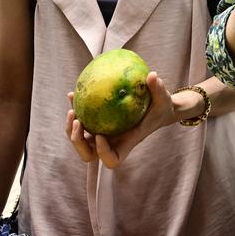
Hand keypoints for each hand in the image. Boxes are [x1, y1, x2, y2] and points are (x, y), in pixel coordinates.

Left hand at [64, 71, 182, 168]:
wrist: (156, 109)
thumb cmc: (161, 107)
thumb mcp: (163, 99)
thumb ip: (158, 89)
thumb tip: (153, 75)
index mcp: (127, 142)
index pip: (112, 160)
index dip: (103, 153)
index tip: (100, 136)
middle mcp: (112, 142)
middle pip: (88, 155)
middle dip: (78, 142)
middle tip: (79, 122)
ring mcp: (103, 135)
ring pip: (80, 141)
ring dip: (71, 129)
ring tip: (72, 109)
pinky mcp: (98, 124)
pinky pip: (81, 123)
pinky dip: (74, 111)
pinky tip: (72, 94)